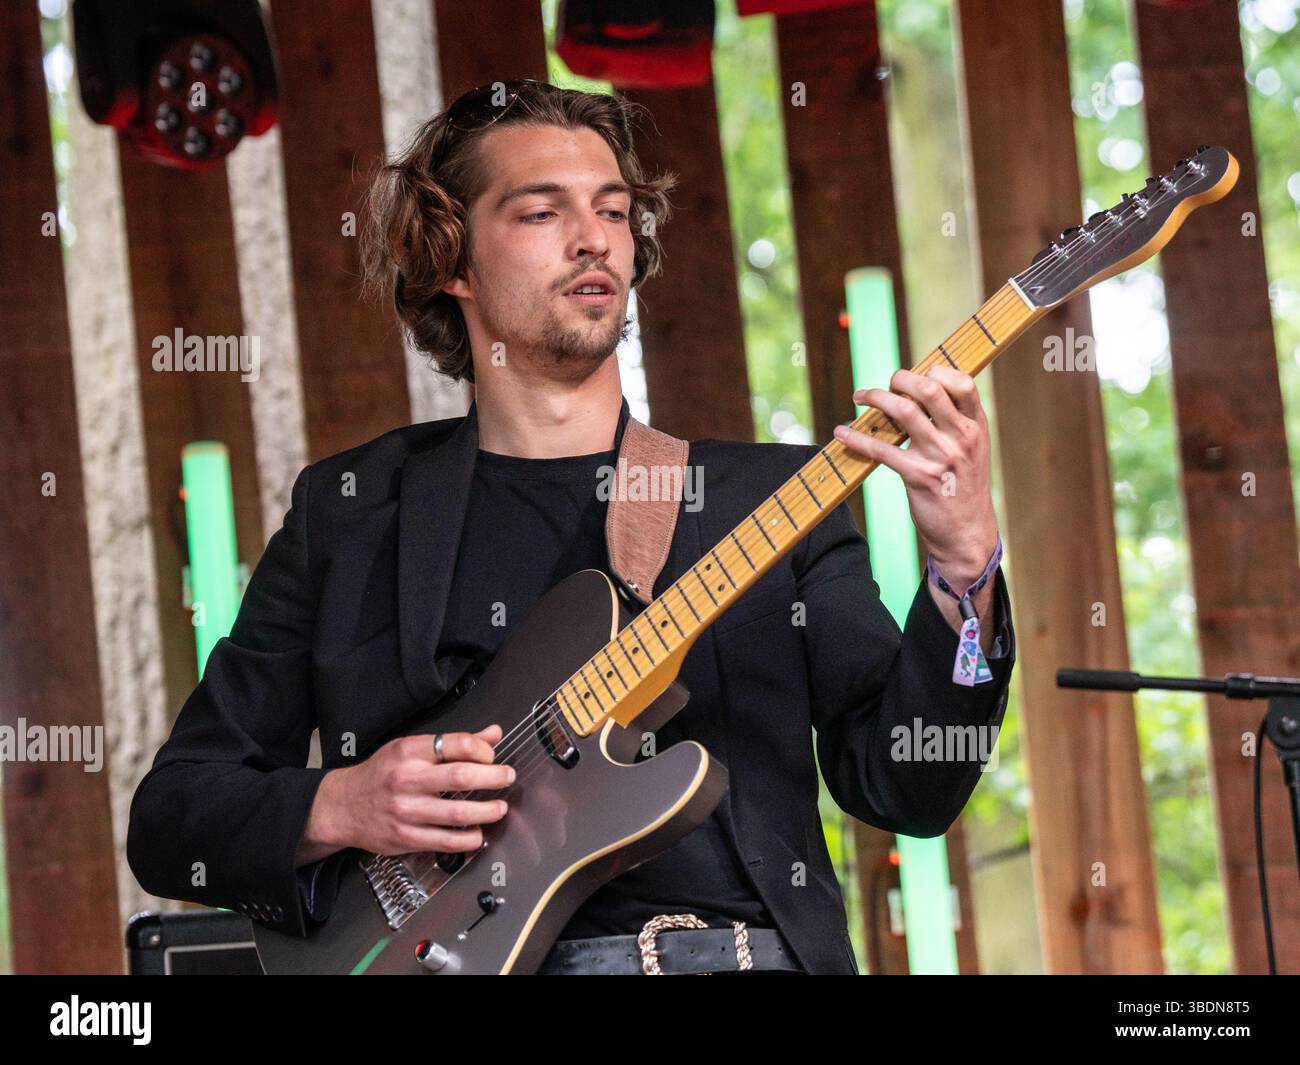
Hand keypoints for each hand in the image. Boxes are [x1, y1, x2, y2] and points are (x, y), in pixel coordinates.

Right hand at [296, 724, 513, 862]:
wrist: (342, 806)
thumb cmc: (381, 774)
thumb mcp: (410, 749)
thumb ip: (454, 743)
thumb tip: (493, 734)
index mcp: (409, 752)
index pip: (457, 744)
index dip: (484, 749)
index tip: (493, 755)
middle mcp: (407, 779)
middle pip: (462, 777)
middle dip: (494, 777)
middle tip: (507, 777)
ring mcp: (406, 811)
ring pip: (458, 812)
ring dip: (488, 811)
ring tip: (499, 807)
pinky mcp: (406, 838)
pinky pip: (446, 840)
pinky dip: (469, 838)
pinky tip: (478, 833)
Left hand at [833, 366, 998, 584]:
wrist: (967, 535)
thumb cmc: (963, 489)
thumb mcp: (972, 451)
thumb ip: (954, 424)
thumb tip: (918, 395)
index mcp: (976, 427)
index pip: (962, 382)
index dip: (935, 371)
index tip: (915, 377)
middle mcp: (961, 437)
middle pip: (929, 389)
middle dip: (900, 379)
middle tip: (885, 385)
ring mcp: (941, 457)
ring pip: (904, 411)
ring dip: (875, 398)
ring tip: (860, 396)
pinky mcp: (918, 477)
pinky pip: (882, 449)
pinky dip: (857, 438)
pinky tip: (842, 432)